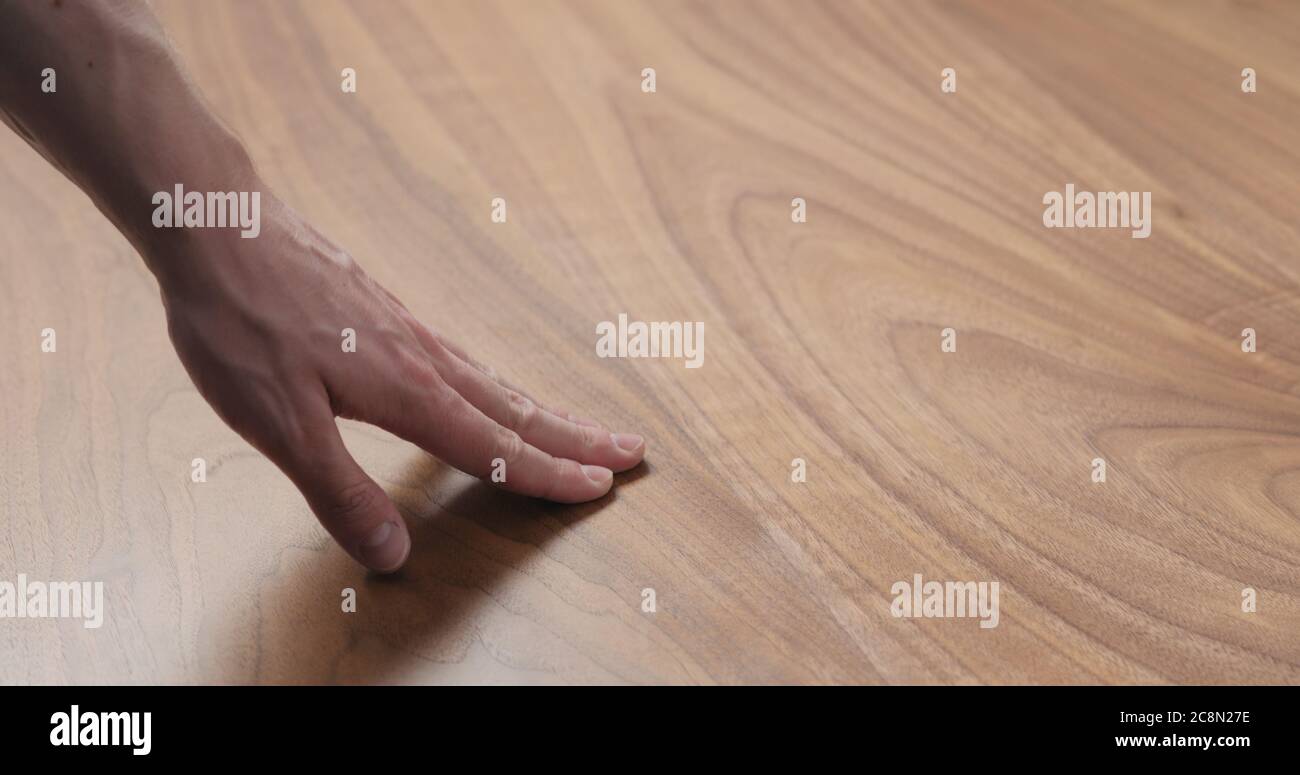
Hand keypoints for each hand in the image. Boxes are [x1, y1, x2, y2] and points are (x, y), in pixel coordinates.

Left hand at [154, 193, 645, 571]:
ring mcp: (410, 330)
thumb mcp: (278, 423)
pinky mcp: (388, 314)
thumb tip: (394, 555)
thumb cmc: (241, 321)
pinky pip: (467, 360)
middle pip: (518, 409)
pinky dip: (503, 384)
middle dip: (578, 437)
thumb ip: (340, 491)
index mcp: (408, 390)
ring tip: (588, 425)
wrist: (218, 225)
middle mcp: (425, 358)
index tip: (600, 489)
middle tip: (635, 452)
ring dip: (550, 410)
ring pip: (497, 381)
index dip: (548, 476)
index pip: (494, 449)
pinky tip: (492, 387)